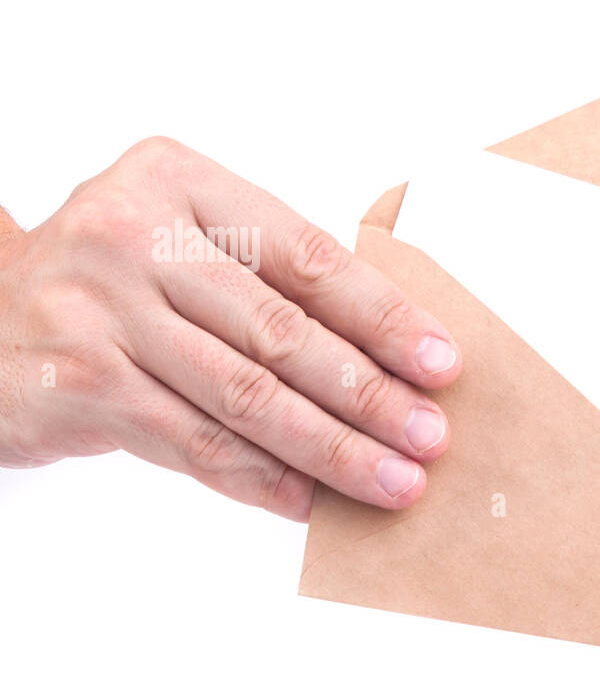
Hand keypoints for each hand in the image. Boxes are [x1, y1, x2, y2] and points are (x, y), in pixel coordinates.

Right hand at [0, 138, 461, 518]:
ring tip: (392, 481)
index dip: (384, 316)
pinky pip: (194, 443)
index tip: (441, 362)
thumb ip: (266, 278)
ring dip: (331, 449)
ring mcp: (98, 310)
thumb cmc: (114, 281)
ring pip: (244, 397)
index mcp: (179, 180)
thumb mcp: (181, 240)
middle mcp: (132, 235)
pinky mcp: (78, 381)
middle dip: (369, 394)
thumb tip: (392, 354)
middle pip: (281, 331)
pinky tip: (312, 500)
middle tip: (429, 437)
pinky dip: (262, 479)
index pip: (307, 257)